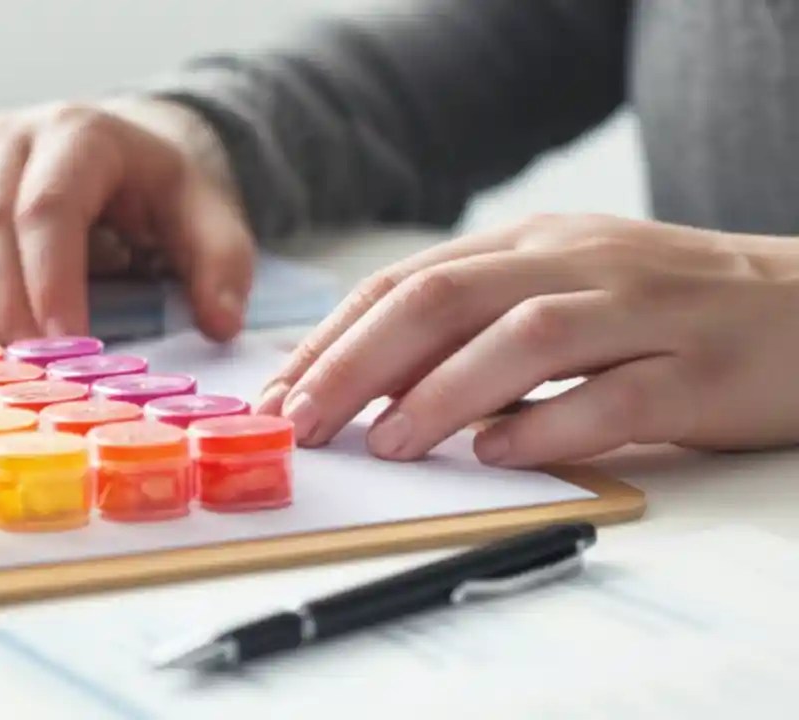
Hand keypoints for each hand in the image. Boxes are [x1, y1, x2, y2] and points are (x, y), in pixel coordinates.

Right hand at [0, 99, 254, 341]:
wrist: (128, 150)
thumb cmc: (164, 189)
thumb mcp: (211, 216)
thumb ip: (222, 265)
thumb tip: (220, 323)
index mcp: (78, 135)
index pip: (47, 208)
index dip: (50, 281)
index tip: (65, 345)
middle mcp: (11, 143)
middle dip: (5, 308)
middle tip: (30, 373)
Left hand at [258, 214, 798, 465]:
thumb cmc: (666, 311)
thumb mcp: (564, 295)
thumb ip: (477, 328)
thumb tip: (370, 387)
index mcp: (535, 243)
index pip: (409, 280)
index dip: (335, 336)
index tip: (279, 392)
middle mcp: (581, 262)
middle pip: (447, 297)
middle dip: (359, 360)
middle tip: (302, 420)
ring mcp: (647, 309)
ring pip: (527, 337)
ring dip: (443, 391)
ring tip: (386, 442)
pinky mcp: (704, 368)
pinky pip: (618, 394)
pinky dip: (551, 425)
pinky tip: (500, 453)